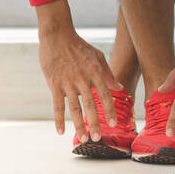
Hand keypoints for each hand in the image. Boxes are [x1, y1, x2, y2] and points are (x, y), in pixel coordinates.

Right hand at [38, 17, 122, 140]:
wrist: (57, 35)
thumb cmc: (79, 45)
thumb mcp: (97, 56)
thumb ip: (108, 73)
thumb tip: (120, 87)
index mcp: (95, 72)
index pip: (105, 95)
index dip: (110, 110)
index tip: (114, 124)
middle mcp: (82, 79)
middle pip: (90, 105)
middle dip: (95, 123)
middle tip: (98, 138)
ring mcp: (68, 82)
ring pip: (74, 108)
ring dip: (78, 125)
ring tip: (83, 138)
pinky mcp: (54, 84)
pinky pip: (57, 104)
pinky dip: (58, 119)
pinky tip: (60, 131)